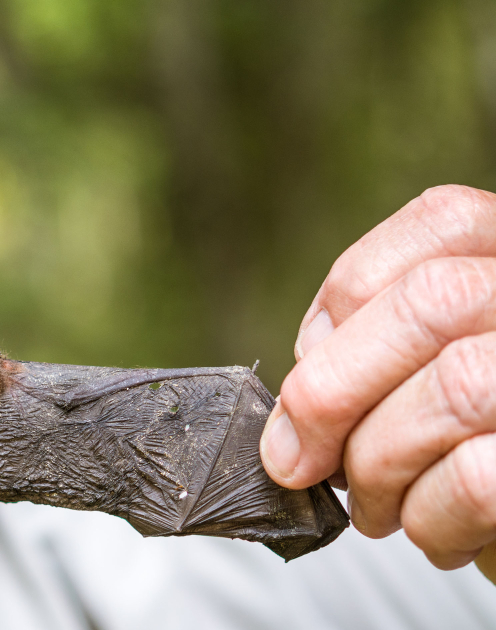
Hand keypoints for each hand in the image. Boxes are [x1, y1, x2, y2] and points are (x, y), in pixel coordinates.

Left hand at [260, 185, 495, 580]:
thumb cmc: (488, 443)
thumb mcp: (446, 369)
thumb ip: (383, 353)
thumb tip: (289, 423)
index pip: (439, 225)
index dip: (351, 298)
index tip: (308, 365)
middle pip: (434, 302)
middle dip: (335, 391)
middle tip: (300, 461)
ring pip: (456, 390)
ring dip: (379, 470)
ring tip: (377, 508)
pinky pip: (478, 480)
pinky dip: (431, 521)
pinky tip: (438, 536)